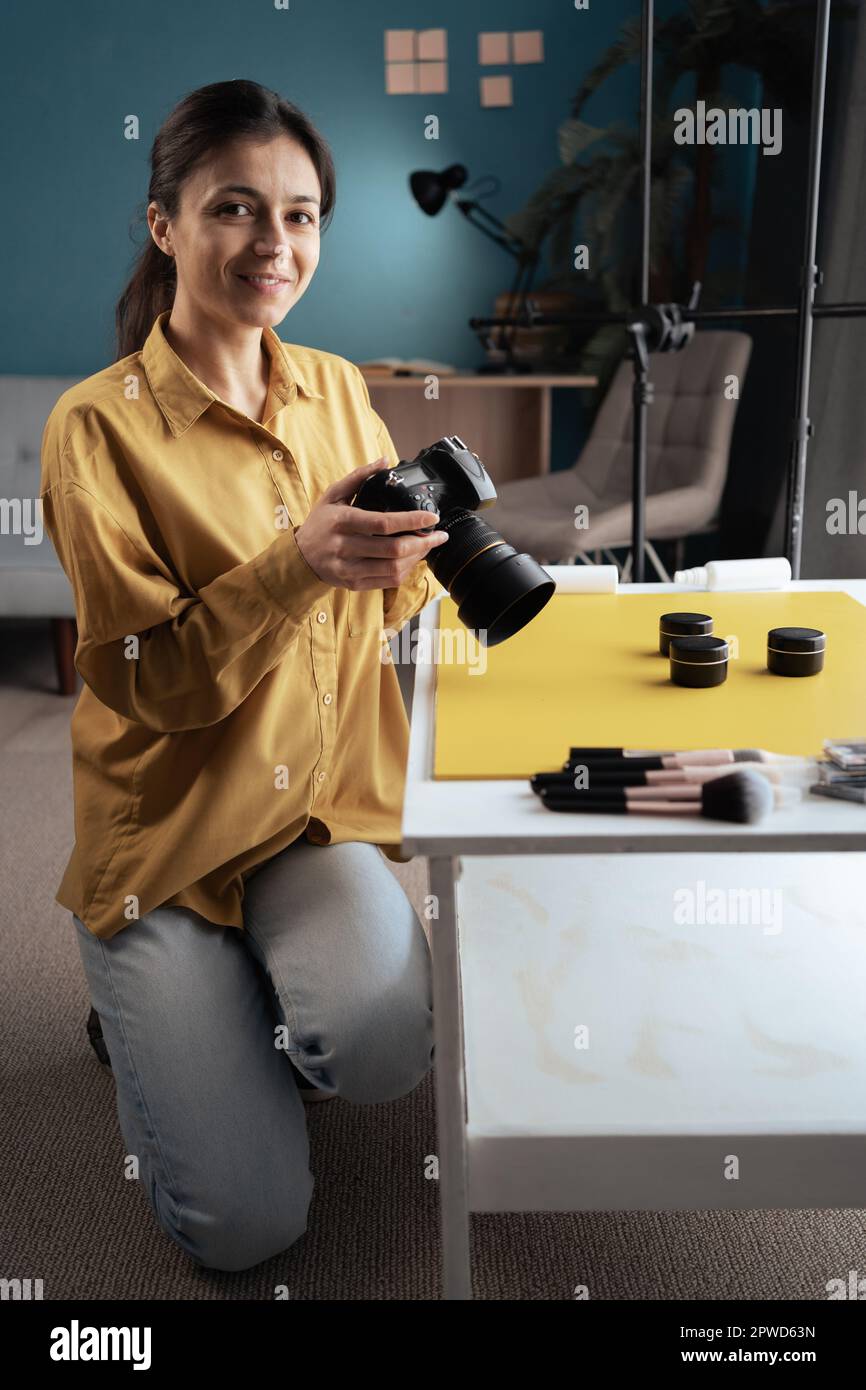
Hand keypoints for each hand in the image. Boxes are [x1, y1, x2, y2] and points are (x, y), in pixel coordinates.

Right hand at [294, 458, 448, 589]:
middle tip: (439, 535)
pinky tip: (412, 560)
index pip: (383, 523)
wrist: (300, 558)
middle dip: (423, 543)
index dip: (412, 521)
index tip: (432, 518)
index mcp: (342, 521)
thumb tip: (384, 461)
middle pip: (393, 549)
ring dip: (417, 558)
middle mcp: (345, 547)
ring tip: (428, 546)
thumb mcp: (333, 495)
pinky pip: (387, 581)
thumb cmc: (320, 523)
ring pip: (393, 568)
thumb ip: (358, 477)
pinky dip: (405, 571)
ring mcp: (349, 569)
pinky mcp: (354, 584)